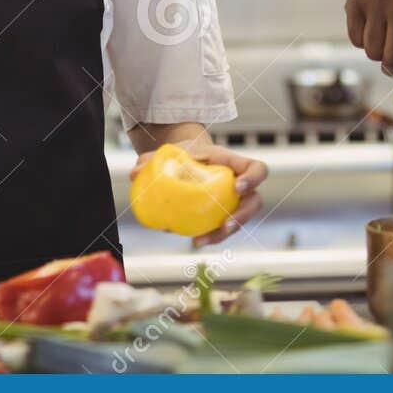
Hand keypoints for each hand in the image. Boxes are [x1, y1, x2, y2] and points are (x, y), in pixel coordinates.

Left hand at [130, 139, 268, 247]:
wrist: (189, 159)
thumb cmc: (186, 153)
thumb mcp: (174, 151)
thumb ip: (154, 159)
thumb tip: (136, 173)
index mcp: (234, 163)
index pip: (257, 169)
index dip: (253, 179)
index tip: (238, 188)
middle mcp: (241, 185)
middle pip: (254, 202)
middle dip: (243, 216)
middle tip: (225, 225)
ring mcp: (234, 203)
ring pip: (239, 221)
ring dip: (223, 234)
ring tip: (200, 241)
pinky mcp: (223, 216)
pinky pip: (222, 228)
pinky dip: (210, 236)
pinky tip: (194, 241)